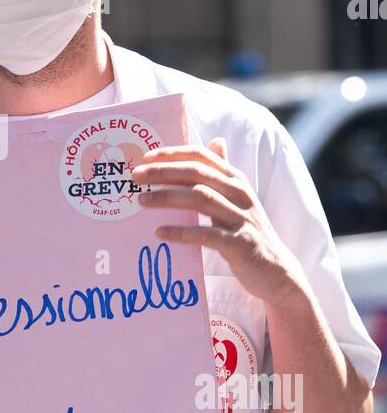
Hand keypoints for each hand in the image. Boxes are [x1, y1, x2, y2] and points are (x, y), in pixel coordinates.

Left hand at [130, 137, 305, 306]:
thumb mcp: (239, 199)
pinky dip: (181, 232)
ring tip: (141, 200)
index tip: (145, 157)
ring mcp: (242, 218)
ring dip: (167, 197)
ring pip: (201, 198)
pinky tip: (160, 232)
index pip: (202, 156)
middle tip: (135, 176)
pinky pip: (206, 235)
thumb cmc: (248, 232)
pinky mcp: (240, 244)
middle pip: (198, 174)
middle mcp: (240, 194)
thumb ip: (223, 173)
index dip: (173, 153)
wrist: (276, 271)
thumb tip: (216, 141)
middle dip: (163, 172)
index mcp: (236, 180)